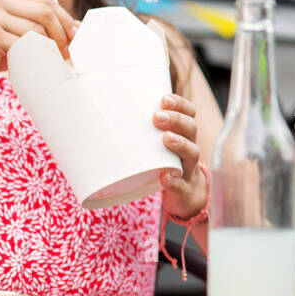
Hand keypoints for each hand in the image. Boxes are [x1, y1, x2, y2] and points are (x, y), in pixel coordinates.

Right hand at [0, 0, 79, 103]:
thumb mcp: (19, 32)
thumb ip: (43, 24)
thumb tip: (79, 26)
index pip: (46, 1)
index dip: (66, 19)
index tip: (77, 37)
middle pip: (45, 11)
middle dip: (63, 32)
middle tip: (69, 51)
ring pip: (37, 28)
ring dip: (52, 46)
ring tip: (55, 59)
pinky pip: (25, 42)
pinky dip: (37, 54)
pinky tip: (39, 62)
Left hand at [153, 93, 205, 218]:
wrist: (186, 197)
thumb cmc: (165, 165)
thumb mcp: (158, 147)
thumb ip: (142, 133)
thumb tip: (102, 116)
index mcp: (184, 135)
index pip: (190, 113)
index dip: (180, 104)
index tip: (164, 99)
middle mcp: (190, 148)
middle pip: (191, 129)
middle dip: (176, 120)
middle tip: (158, 117)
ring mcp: (188, 169)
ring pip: (192, 153)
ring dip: (180, 144)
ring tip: (166, 138)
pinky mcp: (183, 190)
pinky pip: (181, 185)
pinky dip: (174, 181)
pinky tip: (165, 177)